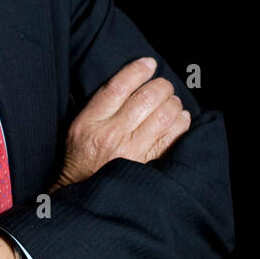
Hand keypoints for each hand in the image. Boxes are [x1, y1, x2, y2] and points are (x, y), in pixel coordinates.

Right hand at [52, 57, 189, 189]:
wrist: (83, 195)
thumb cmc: (82, 157)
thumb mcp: (78, 128)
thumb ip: (100, 105)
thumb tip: (132, 79)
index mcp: (90, 123)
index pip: (117, 87)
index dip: (137, 71)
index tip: (148, 63)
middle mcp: (111, 136)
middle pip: (146, 98)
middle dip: (161, 86)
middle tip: (163, 86)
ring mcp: (132, 152)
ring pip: (164, 115)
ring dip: (173, 103)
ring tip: (171, 102)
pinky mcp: (148, 165)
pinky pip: (173, 137)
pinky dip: (181, 123)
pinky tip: (179, 119)